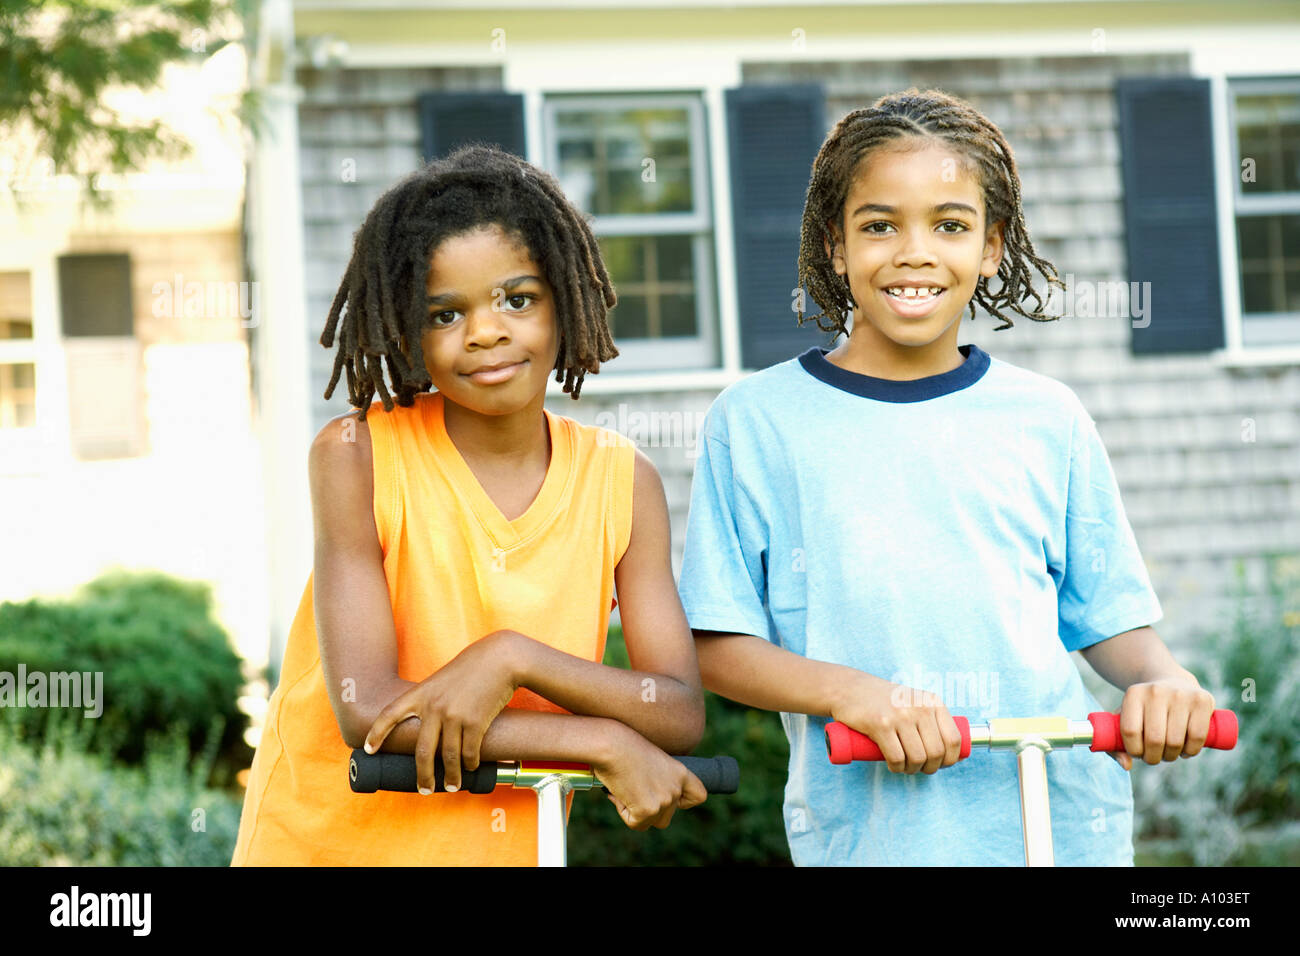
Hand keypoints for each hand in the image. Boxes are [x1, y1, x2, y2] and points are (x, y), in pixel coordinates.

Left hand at [364, 630, 521, 792]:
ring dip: (452, 776)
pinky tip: (470, 766)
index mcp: (421, 694)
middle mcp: (434, 707)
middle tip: (424, 790)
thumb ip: (432, 701)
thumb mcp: (443, 679)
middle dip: (423, 776)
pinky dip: (470, 763)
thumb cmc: (472, 667)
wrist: (500, 658)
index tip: (368, 750)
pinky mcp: (476, 722)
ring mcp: (454, 715)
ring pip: (449, 757)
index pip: (389, 714)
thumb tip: (429, 729)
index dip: (376, 733)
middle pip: (422, 752)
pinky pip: (469, 752)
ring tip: (452, 785)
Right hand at [590, 725, 707, 829]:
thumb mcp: (651, 761)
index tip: (668, 797)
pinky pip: (635, 823)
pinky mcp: (647, 810)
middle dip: (648, 808)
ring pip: (651, 822)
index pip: (699, 796)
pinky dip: (624, 811)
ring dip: (636, 812)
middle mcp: (676, 788)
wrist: (610, 744)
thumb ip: (659, 780)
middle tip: (632, 789)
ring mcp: (664, 800)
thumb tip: (648, 796)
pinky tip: (618, 792)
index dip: (684, 802)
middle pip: (666, 816)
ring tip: (624, 788)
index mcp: (680, 772)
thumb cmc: (623, 746)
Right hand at [831, 671, 963, 774]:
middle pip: (936, 752)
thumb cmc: (882, 700)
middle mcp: (920, 707)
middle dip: (929, 768)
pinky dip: (897, 768)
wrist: (848, 688)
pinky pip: (897, 758)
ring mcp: (900, 715)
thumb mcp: (912, 700)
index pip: (954, 739)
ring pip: (918, 758)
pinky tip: (893, 765)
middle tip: (919, 768)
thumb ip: (929, 717)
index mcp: (932, 701)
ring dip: (912, 770)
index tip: (941, 764)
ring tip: (905, 767)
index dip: (950, 759)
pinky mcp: (880, 725)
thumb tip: (950, 750)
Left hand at [1113, 674, 1215, 769]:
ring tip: (1168, 752)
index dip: (1134, 750)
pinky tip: (1185, 749)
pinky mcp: (1202, 700)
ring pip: (1175, 742)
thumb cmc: (1145, 709)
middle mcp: (1156, 691)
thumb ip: (1116, 743)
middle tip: (1154, 756)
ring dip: (1171, 756)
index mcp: (1133, 694)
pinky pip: (1197, 737)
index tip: (1138, 753)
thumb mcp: (1126, 718)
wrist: (1173, 682)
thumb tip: (1126, 765)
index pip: (1130, 731)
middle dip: (1153, 757)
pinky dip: (1190, 751)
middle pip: (1154, 740)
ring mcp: (1180, 694)